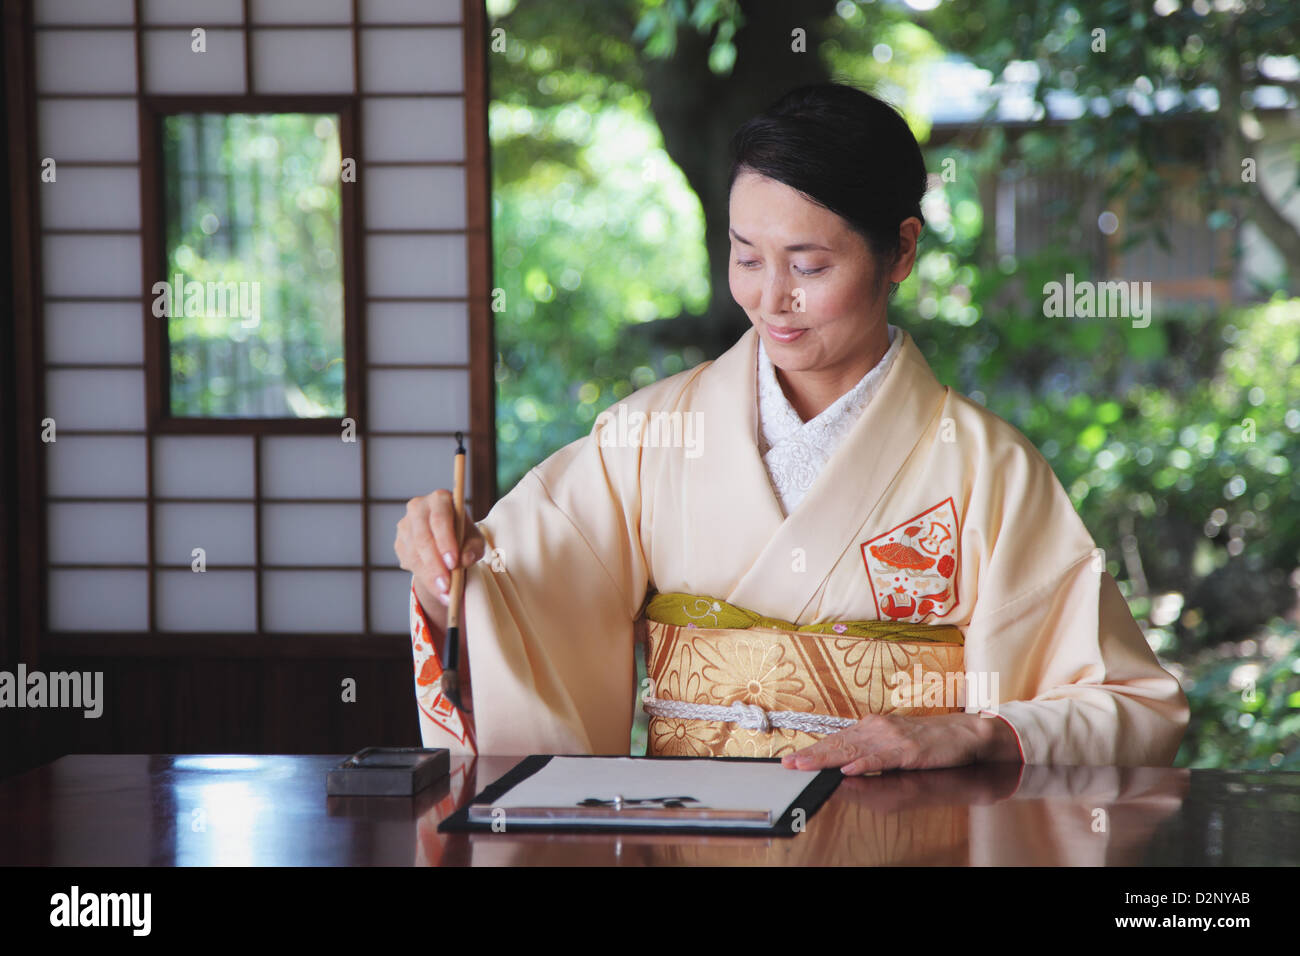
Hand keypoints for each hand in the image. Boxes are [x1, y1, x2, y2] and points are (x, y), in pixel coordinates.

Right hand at [395, 490, 486, 618]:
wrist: (446, 542)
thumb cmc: (464, 536)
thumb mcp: (475, 540)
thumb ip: (474, 547)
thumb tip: (464, 559)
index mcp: (440, 499)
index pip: (440, 518)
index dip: (445, 541)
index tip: (453, 563)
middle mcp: (418, 507)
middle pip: (423, 537)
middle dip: (435, 565)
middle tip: (447, 586)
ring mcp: (405, 525)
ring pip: (414, 553)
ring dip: (429, 576)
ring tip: (446, 594)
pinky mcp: (399, 542)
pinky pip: (409, 562)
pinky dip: (423, 578)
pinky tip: (437, 589)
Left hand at [780, 712, 1020, 774]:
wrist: (963, 734)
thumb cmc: (927, 741)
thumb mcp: (892, 746)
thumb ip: (869, 753)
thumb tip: (843, 765)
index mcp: (871, 727)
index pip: (836, 740)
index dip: (813, 750)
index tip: (791, 760)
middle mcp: (878, 728)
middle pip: (839, 743)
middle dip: (812, 755)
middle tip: (789, 764)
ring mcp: (893, 737)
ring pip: (854, 749)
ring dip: (829, 758)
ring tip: (808, 766)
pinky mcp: (909, 749)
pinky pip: (882, 757)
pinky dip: (865, 763)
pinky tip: (849, 769)